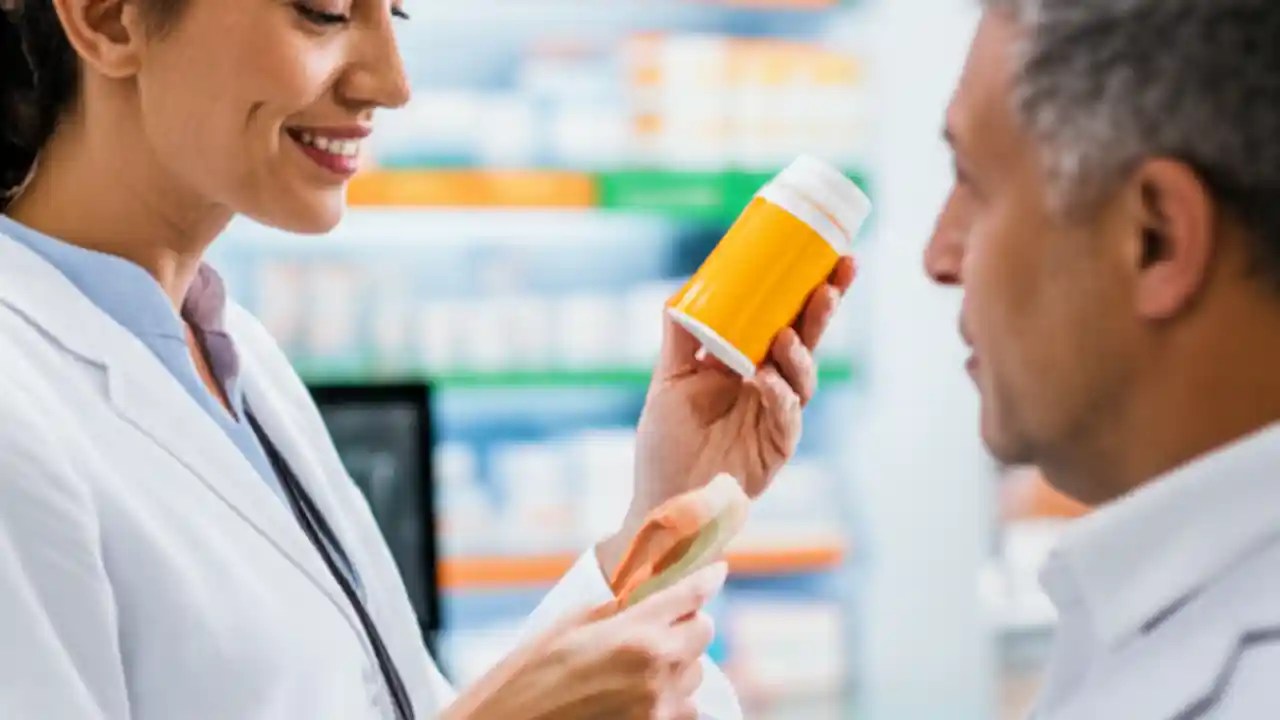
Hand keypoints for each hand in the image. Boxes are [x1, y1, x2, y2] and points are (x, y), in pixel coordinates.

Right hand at [442, 563, 727, 719]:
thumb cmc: (530, 674)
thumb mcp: (571, 626)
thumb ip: (619, 609)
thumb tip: (650, 594)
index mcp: (633, 633)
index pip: (690, 596)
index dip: (706, 578)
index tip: (716, 570)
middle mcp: (656, 669)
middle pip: (703, 632)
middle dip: (687, 622)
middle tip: (661, 622)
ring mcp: (659, 707)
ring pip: (695, 673)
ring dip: (678, 664)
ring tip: (639, 667)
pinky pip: (685, 709)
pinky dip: (671, 699)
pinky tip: (639, 696)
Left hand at [599, 257, 856, 575]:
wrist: (664, 499)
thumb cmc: (668, 443)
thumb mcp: (669, 379)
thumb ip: (680, 337)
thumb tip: (682, 292)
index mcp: (752, 362)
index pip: (788, 318)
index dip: (809, 289)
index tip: (828, 255)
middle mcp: (772, 385)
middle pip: (807, 339)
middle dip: (823, 309)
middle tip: (833, 279)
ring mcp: (778, 416)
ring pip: (803, 376)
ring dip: (798, 352)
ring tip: (785, 335)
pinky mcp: (777, 447)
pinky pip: (786, 415)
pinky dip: (778, 395)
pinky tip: (766, 380)